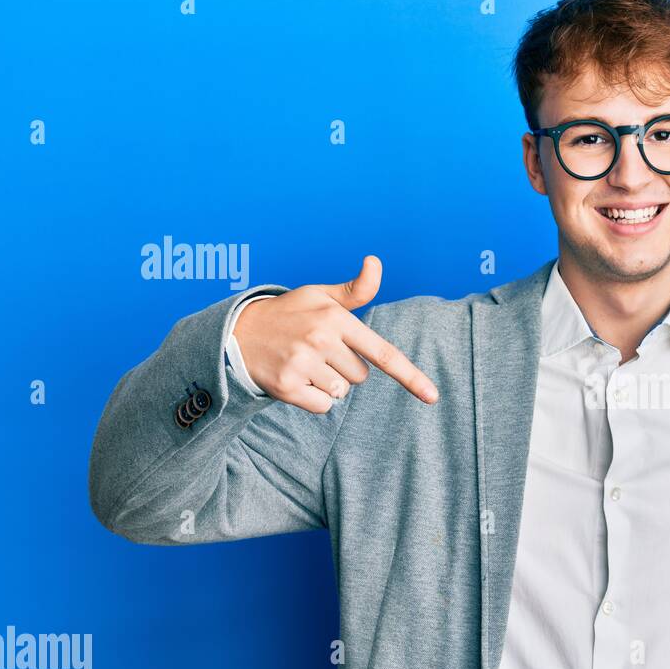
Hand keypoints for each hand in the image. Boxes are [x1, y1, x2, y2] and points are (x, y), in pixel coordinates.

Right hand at [233, 255, 438, 412]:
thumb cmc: (288, 315)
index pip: (383, 353)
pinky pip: (322, 407)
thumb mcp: (320, 296)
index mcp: (335, 318)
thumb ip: (355, 290)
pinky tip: (294, 379)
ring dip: (327, 385)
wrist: (236, 333)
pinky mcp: (287, 387)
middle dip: (343, 368)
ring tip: (302, 363)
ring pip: (341, 393)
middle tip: (315, 352)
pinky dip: (312, 400)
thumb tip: (375, 261)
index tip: (432, 396)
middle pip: (360, 377)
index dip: (411, 377)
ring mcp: (302, 364)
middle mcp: (321, 340)